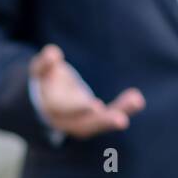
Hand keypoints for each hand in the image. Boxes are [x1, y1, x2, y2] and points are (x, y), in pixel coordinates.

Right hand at [29, 44, 144, 138]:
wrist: (45, 101)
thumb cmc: (45, 81)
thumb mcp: (39, 71)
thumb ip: (45, 63)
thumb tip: (53, 53)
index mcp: (51, 107)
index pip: (64, 110)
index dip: (77, 108)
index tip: (95, 107)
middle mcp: (67, 120)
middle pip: (85, 125)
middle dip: (103, 122)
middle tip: (122, 120)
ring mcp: (81, 121)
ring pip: (100, 122)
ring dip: (120, 112)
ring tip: (137, 100)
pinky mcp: (95, 118)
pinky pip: (110, 115)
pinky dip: (123, 109)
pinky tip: (137, 100)